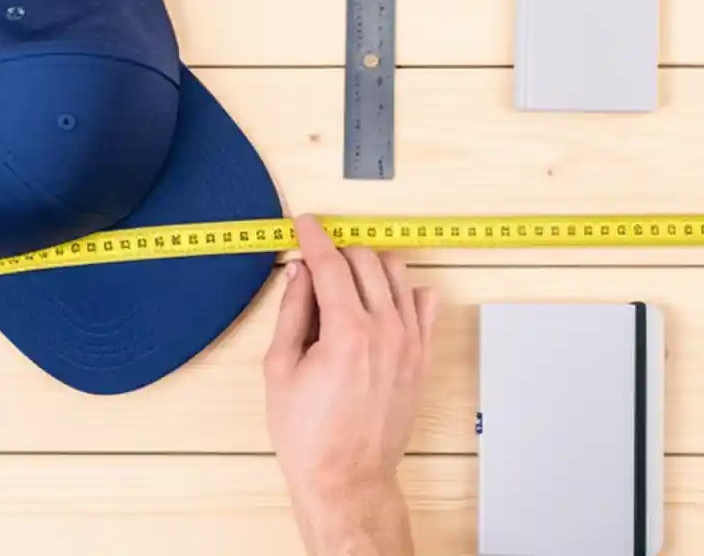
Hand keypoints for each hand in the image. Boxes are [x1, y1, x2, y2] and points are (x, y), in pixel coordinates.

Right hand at [263, 214, 436, 554]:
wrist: (346, 479)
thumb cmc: (308, 434)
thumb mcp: (280, 369)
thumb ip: (291, 312)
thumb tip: (299, 272)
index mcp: (346, 332)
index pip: (330, 263)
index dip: (313, 237)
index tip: (304, 223)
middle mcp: (386, 331)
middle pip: (364, 260)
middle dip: (335, 252)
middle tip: (313, 265)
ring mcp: (410, 343)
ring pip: (396, 273)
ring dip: (368, 266)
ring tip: (344, 284)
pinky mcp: (422, 356)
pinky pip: (423, 301)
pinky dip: (401, 291)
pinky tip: (379, 303)